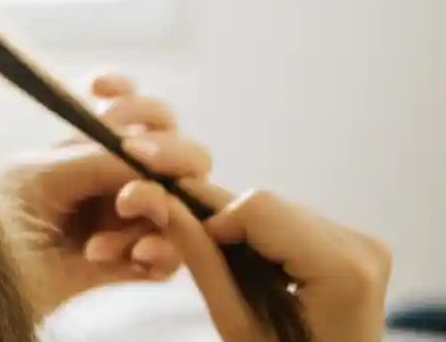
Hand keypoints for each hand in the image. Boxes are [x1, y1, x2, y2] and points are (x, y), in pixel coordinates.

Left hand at [0, 74, 211, 318]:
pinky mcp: (138, 266)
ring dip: (154, 212)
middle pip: (178, 149)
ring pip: (184, 200)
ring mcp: (131, 223)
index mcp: (84, 151)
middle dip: (170, 154)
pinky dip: (163, 252)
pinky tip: (134, 259)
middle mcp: (115, 181)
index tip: (100, 91)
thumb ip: (95, 160)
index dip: (126, 93)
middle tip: (132, 184)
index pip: (128, 109)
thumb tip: (147, 153)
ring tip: (101, 242)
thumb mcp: (40, 181)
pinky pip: (175, 252)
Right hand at [125, 179, 391, 340]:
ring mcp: (366, 244)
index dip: (215, 222)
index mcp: (341, 269)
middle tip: (212, 264)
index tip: (197, 255)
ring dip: (248, 234)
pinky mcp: (361, 246)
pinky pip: (296, 221)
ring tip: (241, 276)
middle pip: (268, 204)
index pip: (258, 206)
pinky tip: (265, 274)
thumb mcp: (238, 326)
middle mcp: (363, 246)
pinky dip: (269, 240)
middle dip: (231, 228)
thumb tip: (165, 206)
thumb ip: (204, 263)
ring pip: (278, 208)